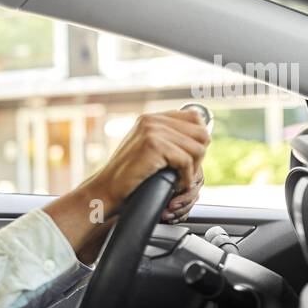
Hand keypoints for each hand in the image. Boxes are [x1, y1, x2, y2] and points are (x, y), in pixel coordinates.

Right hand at [43, 110, 208, 258]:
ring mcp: (151, 131)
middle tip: (187, 172)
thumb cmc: (127, 177)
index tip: (190, 158)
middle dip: (199, 156)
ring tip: (181, 180)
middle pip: (201, 132)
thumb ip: (167, 138)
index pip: (195, 117)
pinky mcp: (153, 146)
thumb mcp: (147, 150)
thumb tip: (203, 134)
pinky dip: (186, 177)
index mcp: (151, 118)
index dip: (199, 139)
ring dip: (193, 169)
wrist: (105, 190)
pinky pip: (186, 161)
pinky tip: (177, 185)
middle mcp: (151, 120)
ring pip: (197, 148)